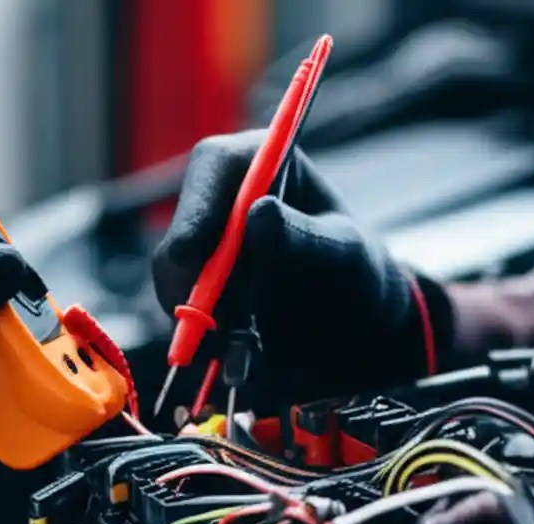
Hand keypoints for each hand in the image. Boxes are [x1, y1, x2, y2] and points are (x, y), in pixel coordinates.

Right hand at [153, 131, 443, 399]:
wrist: (355, 320)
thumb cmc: (357, 270)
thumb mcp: (345, 253)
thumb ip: (303, 237)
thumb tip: (257, 215)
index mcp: (260, 161)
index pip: (213, 165)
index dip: (196, 208)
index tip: (193, 257)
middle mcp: (222, 196)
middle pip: (181, 233)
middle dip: (194, 285)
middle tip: (218, 327)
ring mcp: (203, 245)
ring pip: (175, 282)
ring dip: (204, 323)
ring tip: (246, 351)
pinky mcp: (196, 287)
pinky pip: (184, 315)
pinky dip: (208, 340)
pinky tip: (239, 353)